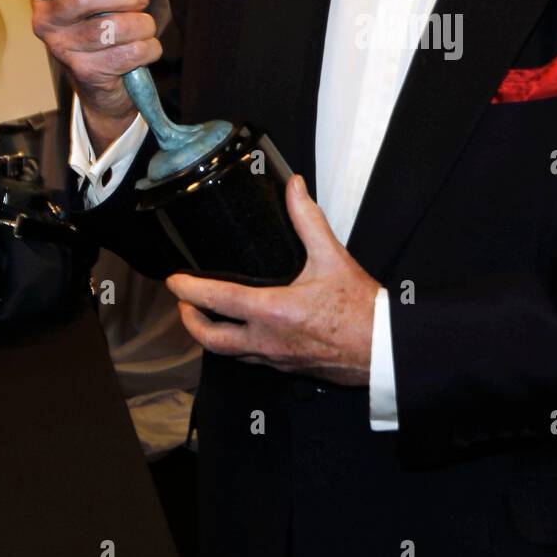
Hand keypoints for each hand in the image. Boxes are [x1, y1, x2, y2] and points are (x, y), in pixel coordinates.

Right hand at [30, 0, 157, 123]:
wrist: (102, 77)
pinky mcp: (85, 72)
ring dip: (142, 24)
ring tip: (145, 24)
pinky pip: (127, 54)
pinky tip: (146, 46)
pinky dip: (148, 48)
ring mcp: (62, 49)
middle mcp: (45, 20)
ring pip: (111, 28)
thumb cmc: (99, 17)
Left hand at [168, 175, 381, 386]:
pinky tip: (244, 333)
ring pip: (229, 354)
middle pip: (211, 339)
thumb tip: (294, 189)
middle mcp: (266, 339)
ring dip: (212, 337)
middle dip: (190, 321)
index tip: (174, 280)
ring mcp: (275, 358)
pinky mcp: (287, 368)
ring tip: (207, 317)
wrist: (382, 349)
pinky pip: (251, 360)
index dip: (189, 289)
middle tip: (184, 303)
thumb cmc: (360, 309)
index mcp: (272, 310)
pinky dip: (237, 347)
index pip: (217, 299)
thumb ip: (308, 220)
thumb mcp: (332, 258)